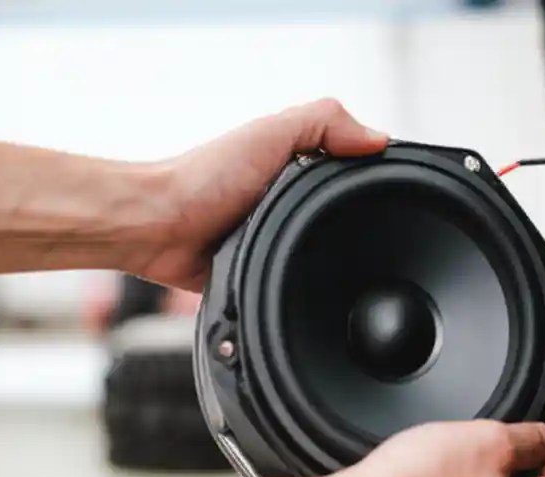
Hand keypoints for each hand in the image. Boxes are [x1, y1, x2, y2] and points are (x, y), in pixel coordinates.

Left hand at [127, 99, 387, 290]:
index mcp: (294, 166)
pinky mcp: (264, 274)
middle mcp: (285, 201)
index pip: (351, 171)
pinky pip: (296, 284)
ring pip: (324, 254)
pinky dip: (302, 286)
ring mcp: (275, 239)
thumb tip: (378, 138)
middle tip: (353, 232)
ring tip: (330, 260)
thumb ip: (324, 122)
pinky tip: (307, 283)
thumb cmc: (202, 179)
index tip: (386, 191)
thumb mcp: (271, 134)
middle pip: (342, 216)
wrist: (157, 229)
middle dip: (351, 227)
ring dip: (327, 261)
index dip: (371, 180)